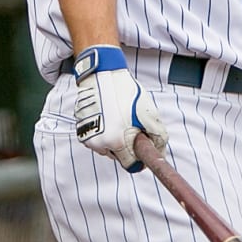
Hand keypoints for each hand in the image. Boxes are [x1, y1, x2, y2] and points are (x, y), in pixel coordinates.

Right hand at [73, 47, 167, 172]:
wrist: (103, 77)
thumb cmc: (126, 94)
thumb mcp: (148, 114)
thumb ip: (157, 136)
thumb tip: (160, 152)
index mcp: (117, 142)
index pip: (130, 164)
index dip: (139, 161)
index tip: (143, 154)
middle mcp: (100, 143)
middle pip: (118, 156)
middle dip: (127, 147)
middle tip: (133, 129)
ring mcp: (88, 138)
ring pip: (107, 148)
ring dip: (115, 140)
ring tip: (120, 120)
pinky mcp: (80, 131)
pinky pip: (97, 139)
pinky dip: (104, 134)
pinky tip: (108, 118)